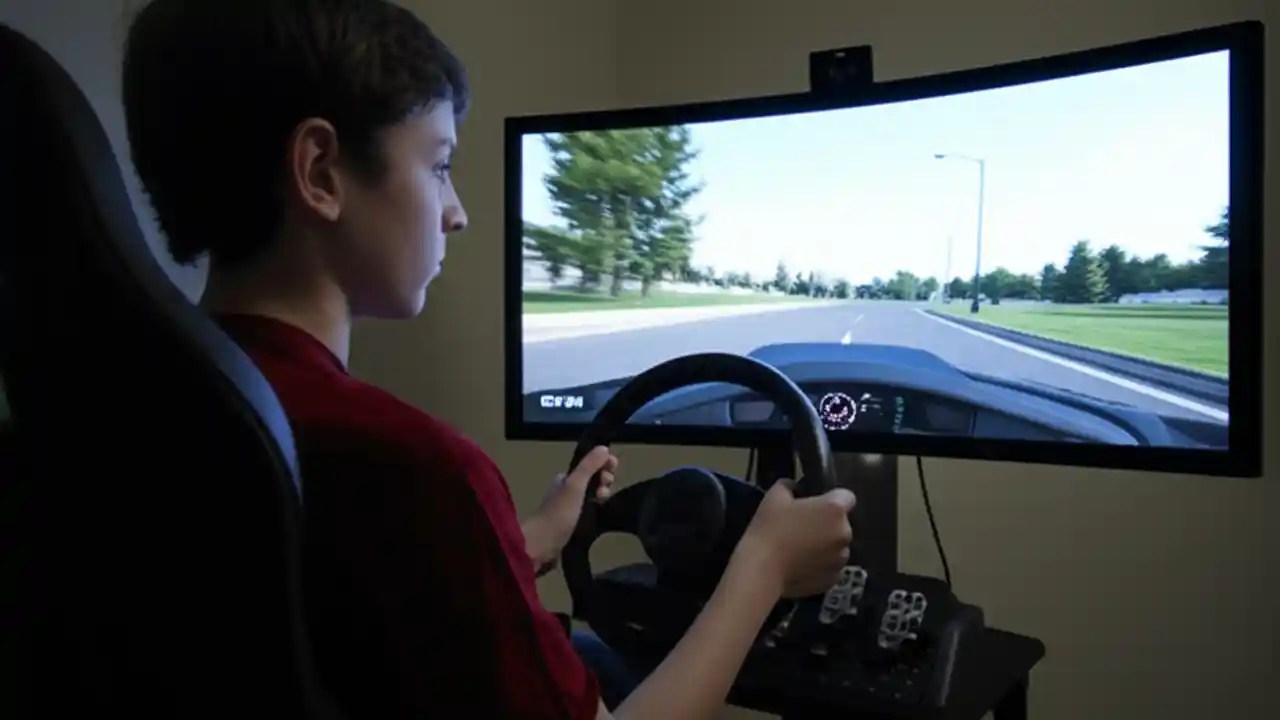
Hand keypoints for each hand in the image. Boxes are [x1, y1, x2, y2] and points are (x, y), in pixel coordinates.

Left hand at [522, 446, 618, 572]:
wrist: (543, 544)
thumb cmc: (559, 512)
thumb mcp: (575, 485)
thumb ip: (589, 466)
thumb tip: (604, 448)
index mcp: (566, 477)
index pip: (590, 465)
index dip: (603, 465)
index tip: (612, 472)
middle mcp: (567, 489)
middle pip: (593, 479)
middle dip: (604, 481)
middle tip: (605, 491)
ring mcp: (570, 507)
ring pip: (593, 495)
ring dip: (602, 495)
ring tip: (602, 502)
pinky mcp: (574, 523)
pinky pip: (591, 510)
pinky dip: (598, 509)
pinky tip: (601, 514)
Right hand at [737, 479, 855, 598]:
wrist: (763, 568)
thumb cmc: (770, 528)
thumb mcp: (774, 497)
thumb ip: (789, 486)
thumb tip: (793, 487)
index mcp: (835, 509)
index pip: (847, 497)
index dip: (832, 499)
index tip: (815, 505)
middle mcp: (845, 533)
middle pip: (841, 524)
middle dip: (827, 524)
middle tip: (803, 527)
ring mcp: (841, 559)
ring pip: (837, 546)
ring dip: (826, 545)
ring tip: (801, 550)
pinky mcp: (833, 579)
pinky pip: (831, 567)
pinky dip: (821, 565)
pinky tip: (801, 566)